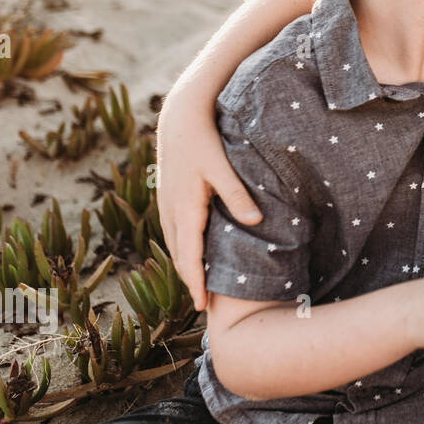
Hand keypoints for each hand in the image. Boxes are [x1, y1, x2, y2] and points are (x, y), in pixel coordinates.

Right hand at [156, 86, 261, 311]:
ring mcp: (167, 204)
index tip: (203, 306)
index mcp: (186, 208)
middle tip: (205, 307)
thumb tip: (256, 222)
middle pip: (180, 256)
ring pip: (175, 245)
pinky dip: (182, 249)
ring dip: (186, 266)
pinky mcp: (169, 197)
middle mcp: (171, 211)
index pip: (189, 256)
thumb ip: (238, 195)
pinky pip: (173, 232)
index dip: (196, 283)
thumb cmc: (204, 140)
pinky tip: (193, 254)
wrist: (179, 117)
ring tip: (200, 287)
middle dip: (191, 282)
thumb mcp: (223, 167)